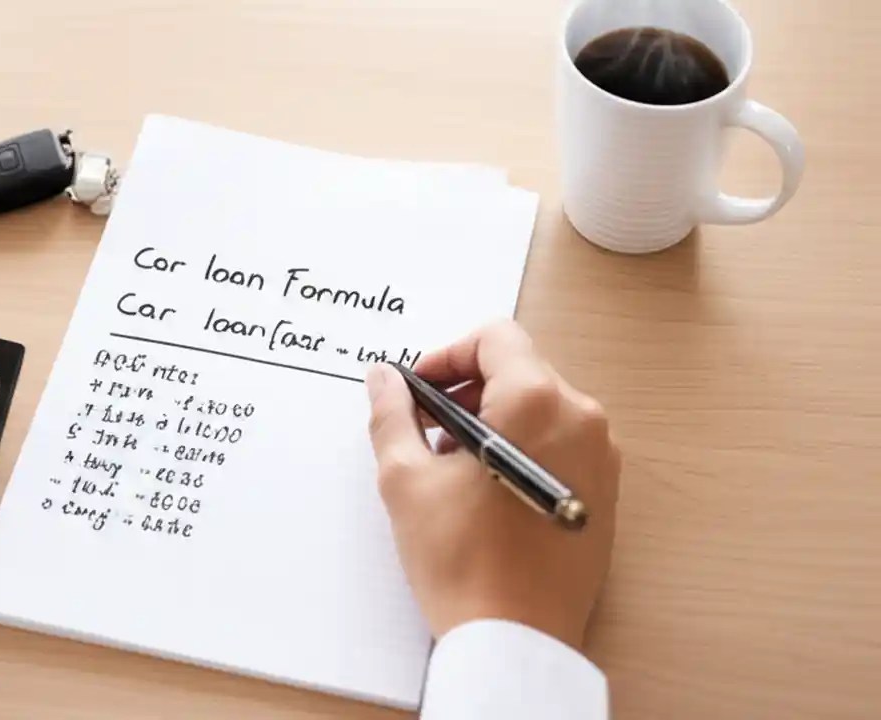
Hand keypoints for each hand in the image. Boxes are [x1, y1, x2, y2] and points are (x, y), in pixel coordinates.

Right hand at [365, 321, 619, 648]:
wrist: (516, 638)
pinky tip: (484, 491)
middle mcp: (581, 418)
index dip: (447, 355)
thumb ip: (392, 414)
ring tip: (451, 467)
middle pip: (519, 368)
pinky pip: (561, 442)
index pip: (494, 338)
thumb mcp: (406, 479)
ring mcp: (601, 456)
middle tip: (425, 429)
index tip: (419, 390)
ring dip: (492, 419)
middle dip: (467, 389)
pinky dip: (521, 447)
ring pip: (540, 406)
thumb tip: (384, 378)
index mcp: (537, 401)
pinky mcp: (606, 490)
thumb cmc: (463, 561)